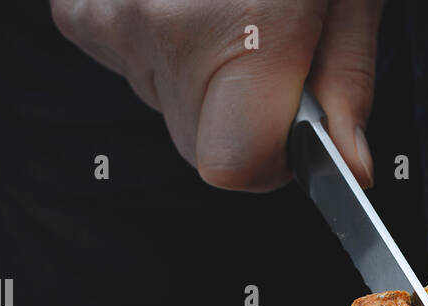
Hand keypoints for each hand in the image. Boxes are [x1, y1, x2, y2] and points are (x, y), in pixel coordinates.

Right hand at [51, 0, 382, 189]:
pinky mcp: (79, 5)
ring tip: (230, 1)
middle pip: (199, 142)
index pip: (233, 166)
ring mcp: (110, 13)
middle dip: (243, 114)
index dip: (272, 159)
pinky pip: (130, 58)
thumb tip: (348, 166)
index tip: (295, 128)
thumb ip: (347, 81)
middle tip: (270, 44)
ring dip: (204, 73)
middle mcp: (160, 26)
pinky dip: (164, 40)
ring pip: (165, 102)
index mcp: (241, 30)